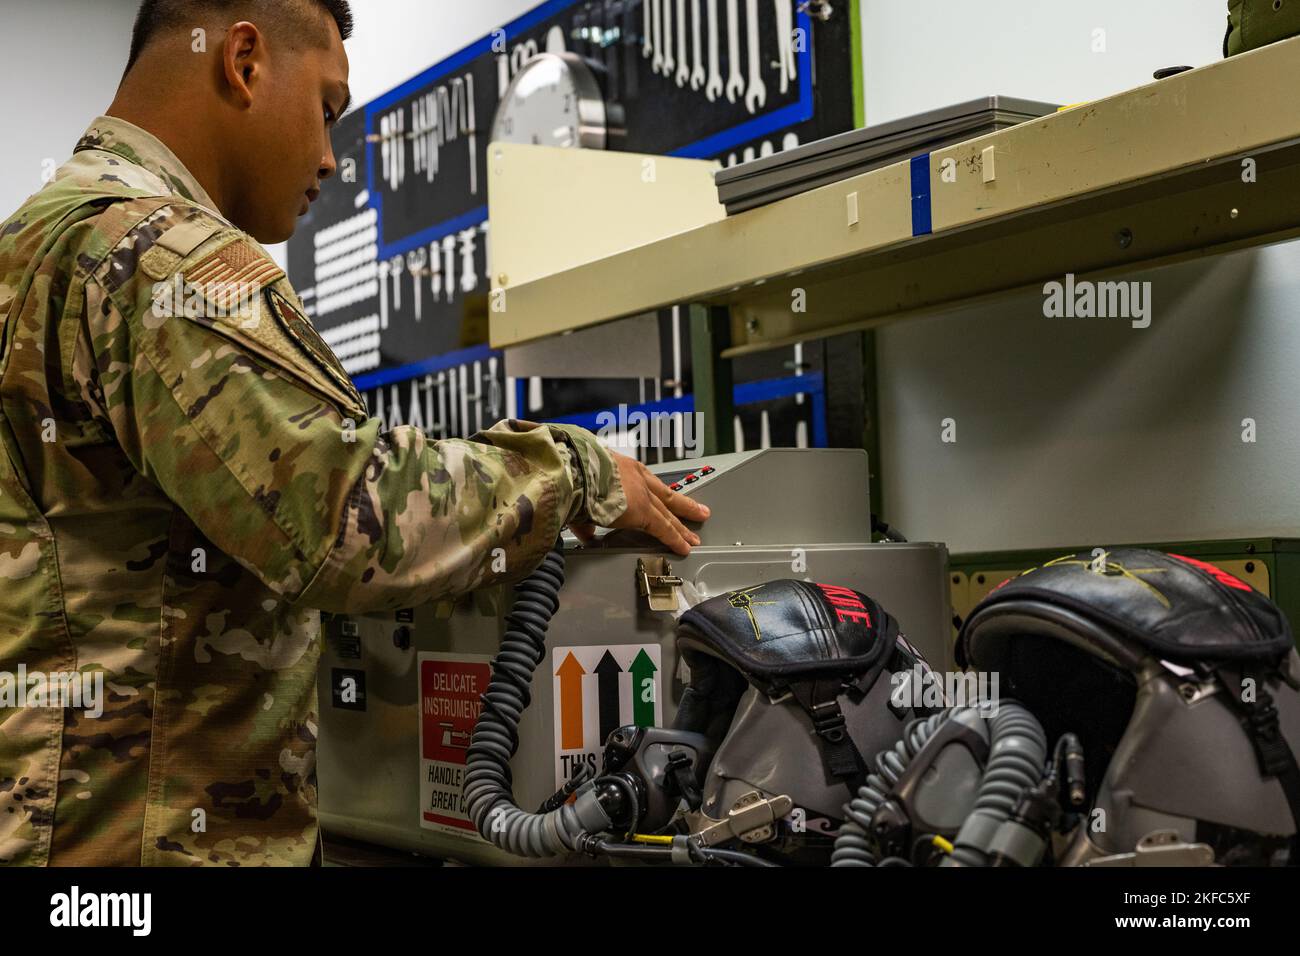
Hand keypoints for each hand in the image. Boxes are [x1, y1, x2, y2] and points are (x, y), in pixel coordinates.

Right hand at [571, 452, 710, 555]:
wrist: (575, 470)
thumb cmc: (573, 472)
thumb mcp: (580, 485)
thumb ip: (585, 510)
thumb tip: (584, 528)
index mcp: (621, 467)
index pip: (646, 482)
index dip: (657, 492)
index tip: (666, 497)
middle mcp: (636, 478)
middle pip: (665, 495)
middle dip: (682, 505)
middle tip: (698, 511)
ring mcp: (643, 494)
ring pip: (668, 513)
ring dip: (682, 525)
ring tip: (694, 536)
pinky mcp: (644, 512)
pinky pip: (664, 529)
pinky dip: (675, 539)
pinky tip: (685, 547)